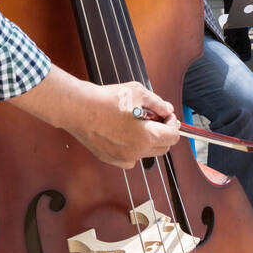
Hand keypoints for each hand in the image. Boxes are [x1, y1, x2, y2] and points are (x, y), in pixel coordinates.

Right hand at [65, 81, 179, 168]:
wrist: (78, 108)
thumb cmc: (105, 100)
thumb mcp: (138, 92)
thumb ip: (158, 103)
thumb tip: (167, 109)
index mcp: (146, 137)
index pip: (173, 136)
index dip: (173, 123)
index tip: (167, 115)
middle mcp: (136, 152)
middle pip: (163, 147)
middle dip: (163, 132)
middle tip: (155, 117)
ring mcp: (122, 158)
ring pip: (146, 153)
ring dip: (148, 140)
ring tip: (136, 122)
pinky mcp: (111, 159)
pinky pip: (130, 156)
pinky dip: (133, 147)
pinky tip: (124, 131)